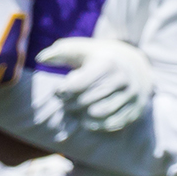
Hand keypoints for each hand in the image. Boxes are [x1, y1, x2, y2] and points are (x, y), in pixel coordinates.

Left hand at [36, 37, 153, 131]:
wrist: (135, 67)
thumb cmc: (100, 59)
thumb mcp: (82, 50)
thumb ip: (60, 52)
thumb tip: (41, 58)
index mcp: (108, 64)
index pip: (76, 86)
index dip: (62, 91)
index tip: (59, 89)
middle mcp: (123, 80)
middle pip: (84, 101)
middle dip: (70, 104)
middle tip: (66, 101)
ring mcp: (131, 97)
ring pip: (97, 114)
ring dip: (81, 115)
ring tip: (76, 108)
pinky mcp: (134, 110)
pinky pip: (109, 124)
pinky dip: (95, 123)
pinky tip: (88, 116)